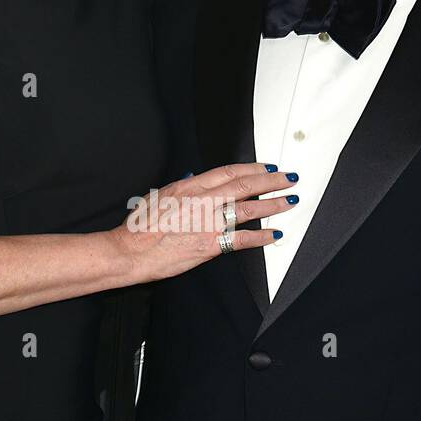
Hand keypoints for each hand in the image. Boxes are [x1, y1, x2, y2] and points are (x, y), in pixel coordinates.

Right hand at [111, 162, 298, 284]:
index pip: (229, 172)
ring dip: (273, 204)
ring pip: (249, 209)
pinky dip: (262, 236)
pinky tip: (275, 234)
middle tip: (288, 179)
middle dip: (271, 182)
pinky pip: (243, 239)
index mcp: (190, 186)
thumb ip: (180, 188)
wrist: (131, 252)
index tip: (266, 168)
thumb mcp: (158, 196)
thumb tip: (193, 178)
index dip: (252, 169)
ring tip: (290, 201)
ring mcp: (208, 222)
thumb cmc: (139, 227)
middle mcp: (203, 201)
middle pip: (245, 186)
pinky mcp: (211, 245)